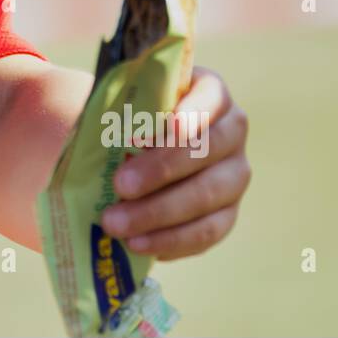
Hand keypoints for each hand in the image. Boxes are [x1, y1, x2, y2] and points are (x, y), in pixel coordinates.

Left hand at [98, 67, 250, 259]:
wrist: (136, 151)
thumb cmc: (126, 118)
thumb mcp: (122, 103)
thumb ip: (119, 109)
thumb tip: (102, 131)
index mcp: (210, 93)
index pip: (210, 96)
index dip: (191, 111)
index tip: (165, 124)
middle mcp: (231, 132)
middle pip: (207, 150)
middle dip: (162, 169)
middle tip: (120, 185)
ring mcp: (234, 175)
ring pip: (208, 196)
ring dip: (160, 213)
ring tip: (116, 224)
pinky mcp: (227, 213)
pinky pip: (208, 232)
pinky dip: (172, 240)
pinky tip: (138, 244)